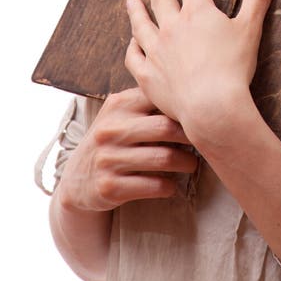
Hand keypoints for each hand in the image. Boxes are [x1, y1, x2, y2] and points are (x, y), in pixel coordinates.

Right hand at [56, 87, 197, 212]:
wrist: (76, 180)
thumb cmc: (111, 140)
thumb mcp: (120, 114)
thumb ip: (146, 101)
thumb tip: (194, 92)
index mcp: (117, 105)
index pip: (158, 98)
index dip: (183, 107)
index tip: (202, 114)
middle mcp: (110, 130)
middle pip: (165, 128)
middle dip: (190, 136)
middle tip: (204, 141)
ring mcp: (108, 159)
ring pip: (162, 158)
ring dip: (185, 162)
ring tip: (192, 163)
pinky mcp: (109, 187)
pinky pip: (152, 186)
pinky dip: (168, 186)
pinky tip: (172, 185)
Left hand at [125, 0, 280, 148]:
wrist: (211, 106)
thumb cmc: (234, 68)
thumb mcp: (250, 28)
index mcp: (198, 13)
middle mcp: (172, 27)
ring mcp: (157, 51)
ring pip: (142, 25)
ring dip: (137, 11)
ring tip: (131, 0)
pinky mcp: (148, 76)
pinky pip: (134, 58)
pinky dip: (132, 49)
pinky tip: (131, 44)